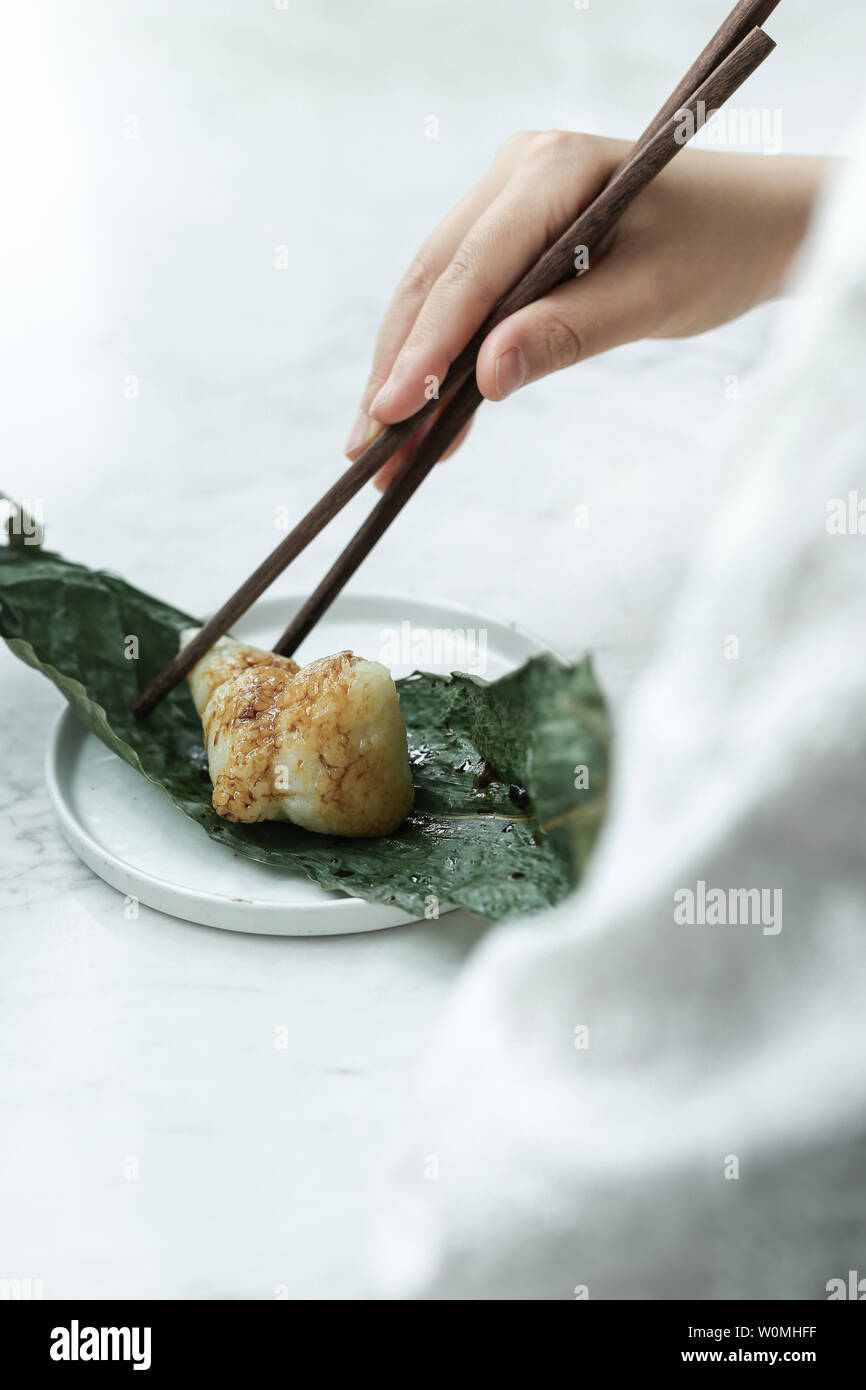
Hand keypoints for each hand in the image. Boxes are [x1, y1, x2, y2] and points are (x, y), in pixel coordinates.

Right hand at [344, 132, 829, 488]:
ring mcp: (508, 198)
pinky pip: (462, 297)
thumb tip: (486, 379)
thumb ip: (567, 333)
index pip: (471, 269)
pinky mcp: (511, 231)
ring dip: (407, 370)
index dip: (426, 348)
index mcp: (552, 170)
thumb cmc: (719, 249)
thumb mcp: (651, 298)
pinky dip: (441, 358)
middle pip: (434, 280)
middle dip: (398, 369)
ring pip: (435, 292)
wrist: (760, 223)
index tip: (390, 413)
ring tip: (381, 448)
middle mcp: (517, 173)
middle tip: (368, 449)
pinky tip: (423, 414)